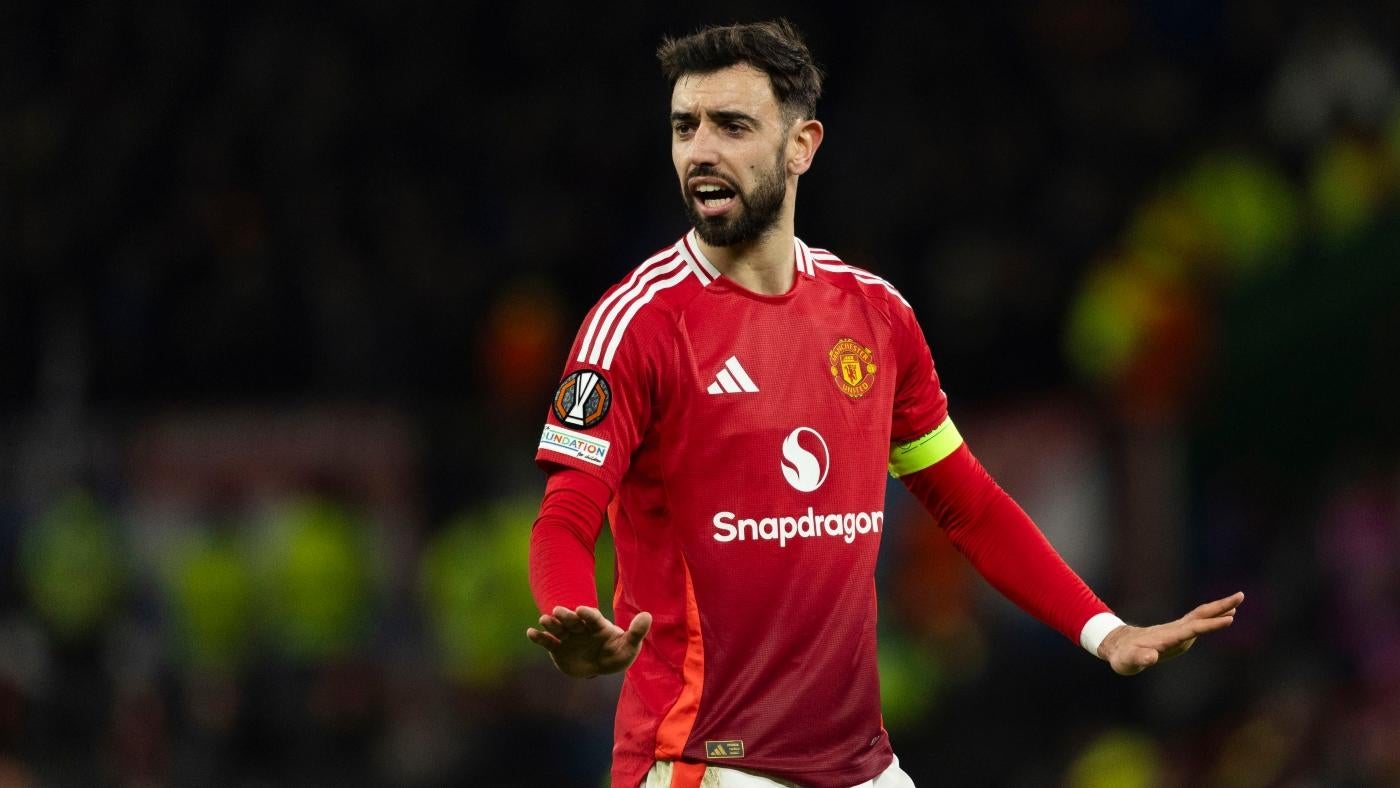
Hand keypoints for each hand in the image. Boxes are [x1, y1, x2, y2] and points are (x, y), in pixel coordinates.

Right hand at [525, 605, 651, 677]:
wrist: (601, 666)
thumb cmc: (617, 653)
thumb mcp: (629, 646)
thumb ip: (636, 632)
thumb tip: (647, 615)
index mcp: (598, 625)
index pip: (592, 617)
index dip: (587, 613)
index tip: (582, 610)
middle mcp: (581, 628)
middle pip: (573, 620)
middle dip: (566, 616)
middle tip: (558, 611)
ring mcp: (569, 637)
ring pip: (559, 628)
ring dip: (551, 623)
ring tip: (544, 619)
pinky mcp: (558, 648)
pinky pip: (547, 642)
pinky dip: (539, 637)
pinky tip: (530, 633)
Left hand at [1097, 591, 1243, 674]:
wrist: (1118, 645)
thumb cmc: (1123, 656)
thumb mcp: (1128, 660)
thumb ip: (1139, 658)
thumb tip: (1151, 657)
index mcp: (1167, 637)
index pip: (1192, 629)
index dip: (1210, 625)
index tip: (1229, 619)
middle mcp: (1174, 630)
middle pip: (1200, 615)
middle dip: (1220, 606)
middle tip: (1240, 596)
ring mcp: (1176, 629)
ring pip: (1201, 615)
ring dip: (1219, 608)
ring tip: (1239, 600)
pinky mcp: (1178, 632)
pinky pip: (1198, 621)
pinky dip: (1213, 616)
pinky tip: (1225, 615)